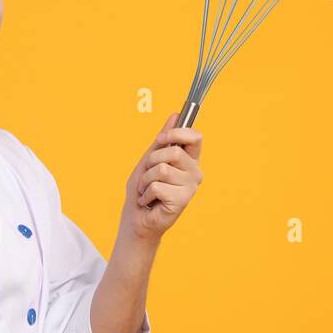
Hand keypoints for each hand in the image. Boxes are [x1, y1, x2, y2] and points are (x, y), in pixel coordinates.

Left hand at [121, 112, 203, 243]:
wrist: (137, 217)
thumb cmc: (143, 189)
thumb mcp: (149, 160)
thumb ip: (162, 140)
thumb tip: (175, 115)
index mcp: (189, 160)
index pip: (195, 137)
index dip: (178, 133)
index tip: (161, 138)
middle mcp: (194, 172)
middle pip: (173, 151)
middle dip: (151, 161)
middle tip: (148, 175)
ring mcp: (191, 186)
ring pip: (161, 169)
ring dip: (146, 180)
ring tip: (147, 191)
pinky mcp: (183, 200)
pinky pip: (156, 186)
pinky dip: (146, 194)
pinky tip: (150, 202)